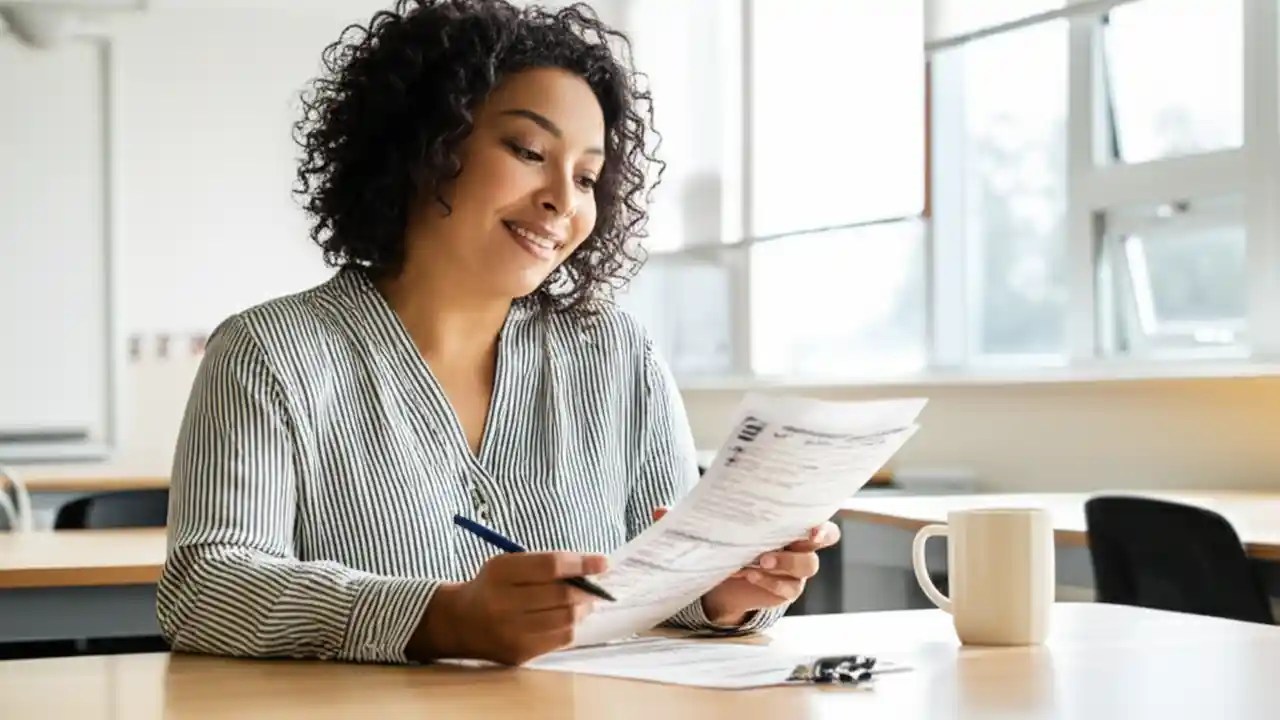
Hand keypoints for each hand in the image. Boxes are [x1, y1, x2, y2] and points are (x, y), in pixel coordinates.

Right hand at [408, 552, 606, 664]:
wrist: (460, 622)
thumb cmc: (492, 587)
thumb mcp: (508, 565)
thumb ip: (545, 564)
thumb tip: (591, 568)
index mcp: (500, 573)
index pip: (550, 566)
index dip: (581, 563)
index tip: (602, 562)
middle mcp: (502, 604)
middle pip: (561, 596)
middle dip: (587, 590)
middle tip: (595, 586)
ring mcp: (511, 633)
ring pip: (566, 620)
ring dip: (583, 609)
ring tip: (584, 602)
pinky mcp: (519, 653)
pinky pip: (560, 639)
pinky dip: (571, 625)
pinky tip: (568, 618)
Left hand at [651, 508, 840, 625]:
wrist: (723, 579)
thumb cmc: (726, 543)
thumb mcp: (711, 528)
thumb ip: (692, 519)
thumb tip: (658, 511)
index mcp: (787, 521)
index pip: (817, 516)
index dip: (821, 519)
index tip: (811, 521)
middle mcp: (798, 544)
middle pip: (822, 541)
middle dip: (812, 539)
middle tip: (792, 541)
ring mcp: (794, 569)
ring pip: (806, 566)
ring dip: (784, 562)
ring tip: (758, 561)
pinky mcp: (785, 590)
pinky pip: (788, 588)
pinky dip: (770, 582)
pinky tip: (750, 574)